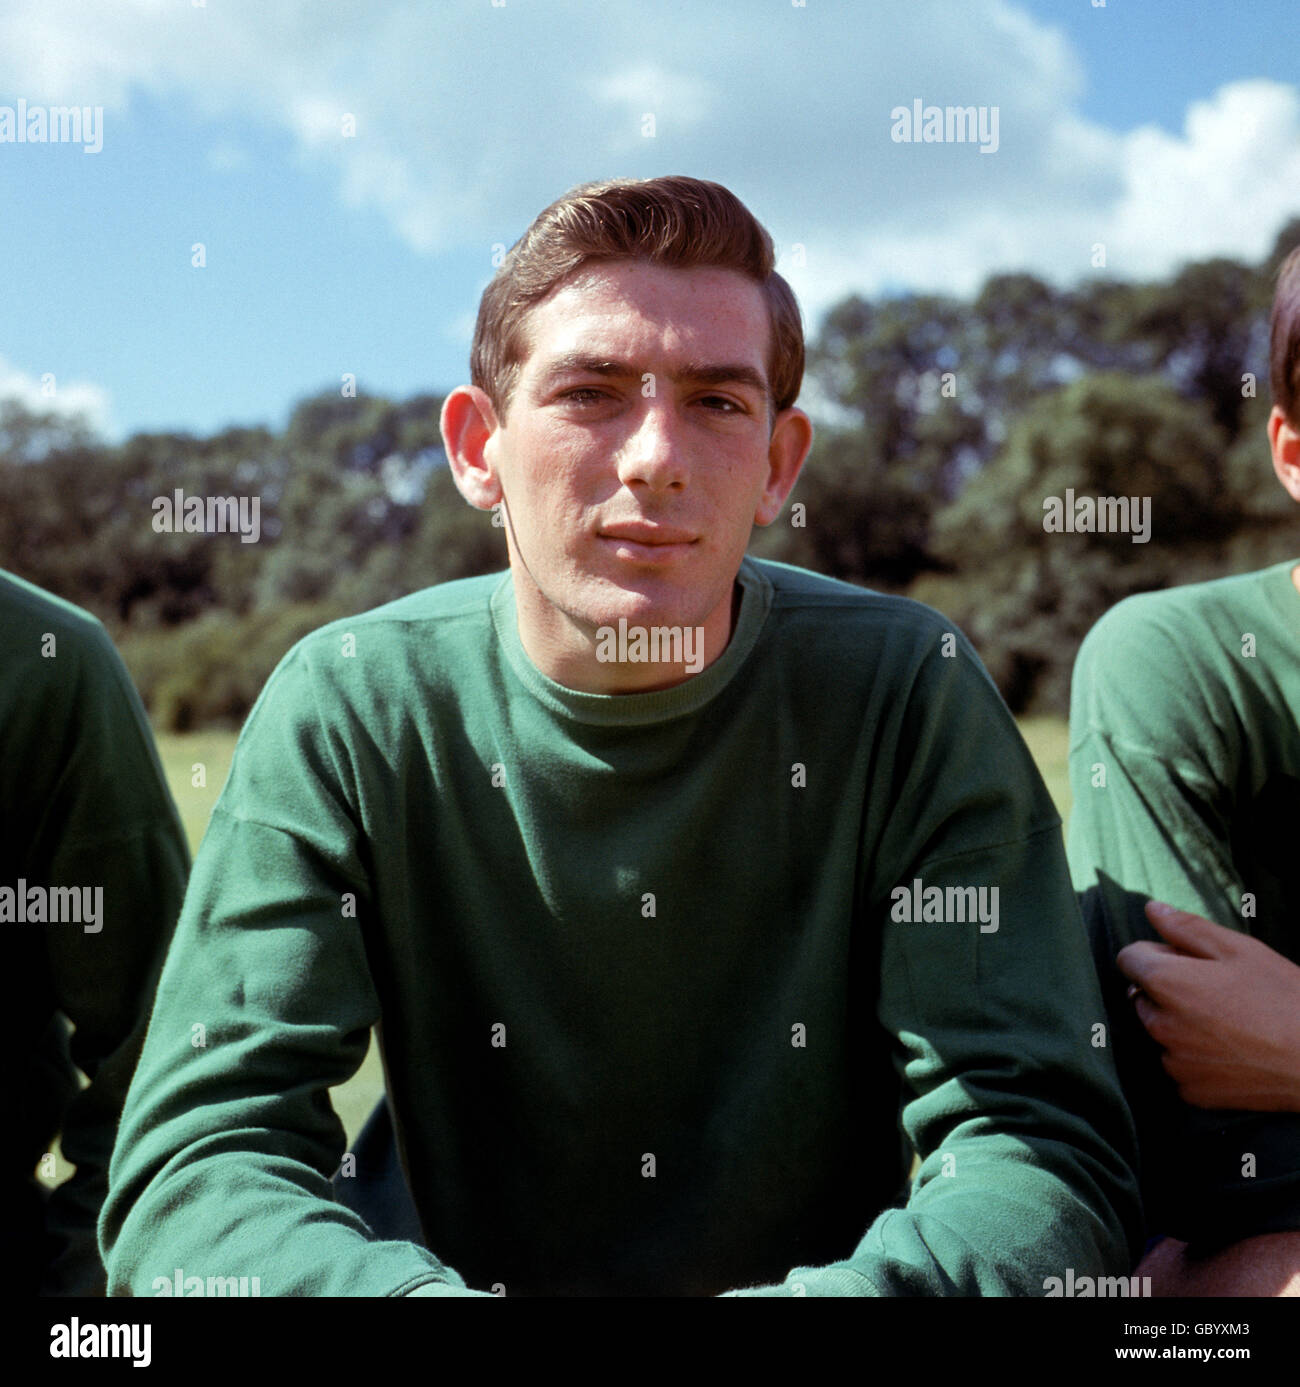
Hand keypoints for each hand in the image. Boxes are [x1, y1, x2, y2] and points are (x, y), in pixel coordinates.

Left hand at [1116, 902, 1299, 1111]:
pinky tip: (1231, 1050)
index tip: (1187, 960)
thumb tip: (1152, 909)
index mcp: (1166, 983)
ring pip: (1161, 1032)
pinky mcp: (1191, 1092)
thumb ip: (1187, 928)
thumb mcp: (1241, 950)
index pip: (1129, 958)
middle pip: (1143, 996)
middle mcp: (1160, 1025)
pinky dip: (1196, 1057)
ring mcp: (1174, 1062)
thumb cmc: (1284, 999)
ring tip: (1230, 1022)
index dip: (1157, 953)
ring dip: (1181, 1024)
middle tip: (1217, 991)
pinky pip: (1180, 1065)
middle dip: (1168, 990)